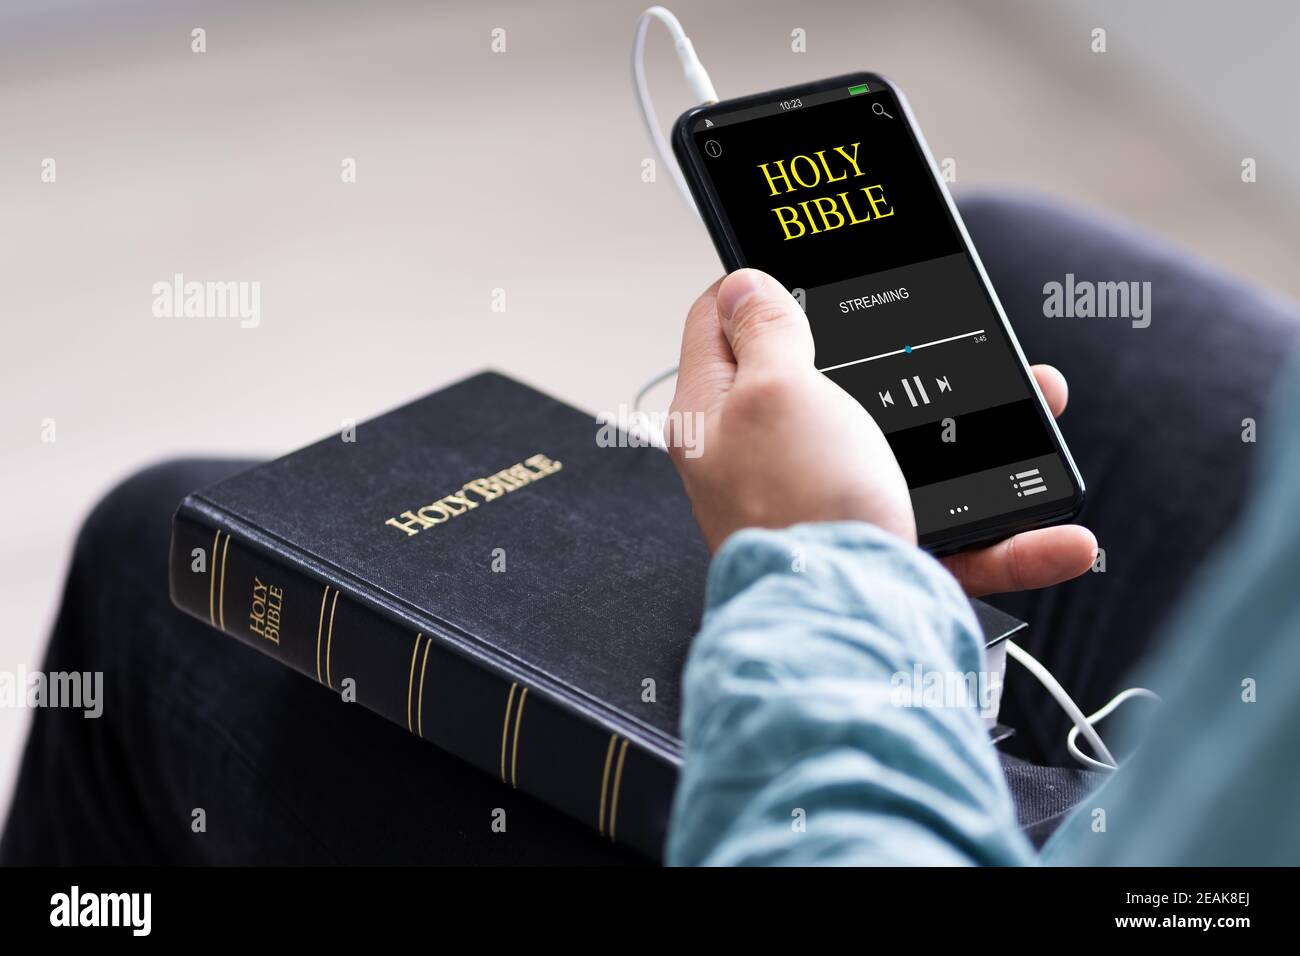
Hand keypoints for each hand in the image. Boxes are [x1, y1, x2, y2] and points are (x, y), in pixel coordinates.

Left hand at [667, 268, 1095, 596]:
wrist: (846, 630)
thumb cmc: (799, 507)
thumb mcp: (776, 392)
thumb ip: (766, 333)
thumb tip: (744, 284)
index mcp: (719, 414)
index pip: (719, 323)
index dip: (759, 284)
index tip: (806, 265)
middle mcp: (765, 460)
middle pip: (831, 381)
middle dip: (900, 354)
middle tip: (945, 330)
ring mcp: (826, 506)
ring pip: (911, 450)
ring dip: (982, 429)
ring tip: (1040, 399)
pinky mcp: (881, 553)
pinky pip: (958, 533)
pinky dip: (1008, 533)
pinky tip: (1058, 532)